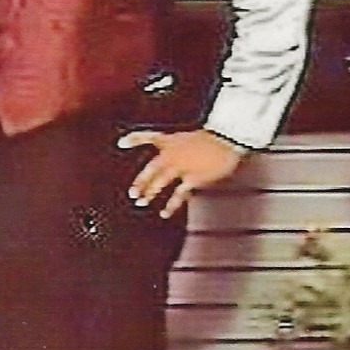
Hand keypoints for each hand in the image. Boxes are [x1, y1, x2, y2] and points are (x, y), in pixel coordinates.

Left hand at [117, 129, 245, 218]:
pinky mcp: (192, 178)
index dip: (134, 139)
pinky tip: (165, 213)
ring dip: (149, 192)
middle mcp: (172, 152)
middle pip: (151, 168)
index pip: (148, 136)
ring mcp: (181, 166)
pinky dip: (171, 205)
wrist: (228, 139)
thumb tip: (181, 159)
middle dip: (141, 181)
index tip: (121, 142)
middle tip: (132, 193)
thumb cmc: (217, 138)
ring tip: (141, 202)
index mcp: (172, 139)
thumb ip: (184, 148)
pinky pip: (178, 194)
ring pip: (159, 181)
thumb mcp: (195, 138)